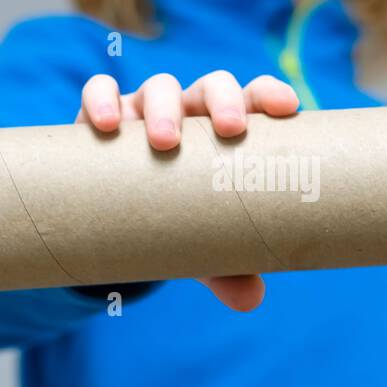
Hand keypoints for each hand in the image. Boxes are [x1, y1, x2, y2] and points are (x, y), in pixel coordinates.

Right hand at [75, 70, 299, 311]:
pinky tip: (105, 125)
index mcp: (227, 129)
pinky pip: (99, 91)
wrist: (121, 219)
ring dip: (165, 107)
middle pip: (212, 86)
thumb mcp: (203, 246)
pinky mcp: (103, 114)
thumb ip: (228, 269)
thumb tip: (251, 300)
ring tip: (164, 142)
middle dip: (223, 101)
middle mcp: (191, 111)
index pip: (254, 98)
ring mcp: (146, 109)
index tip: (288, 108)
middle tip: (231, 130)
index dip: (270, 94)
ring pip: (160, 87)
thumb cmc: (179, 222)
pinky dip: (101, 99)